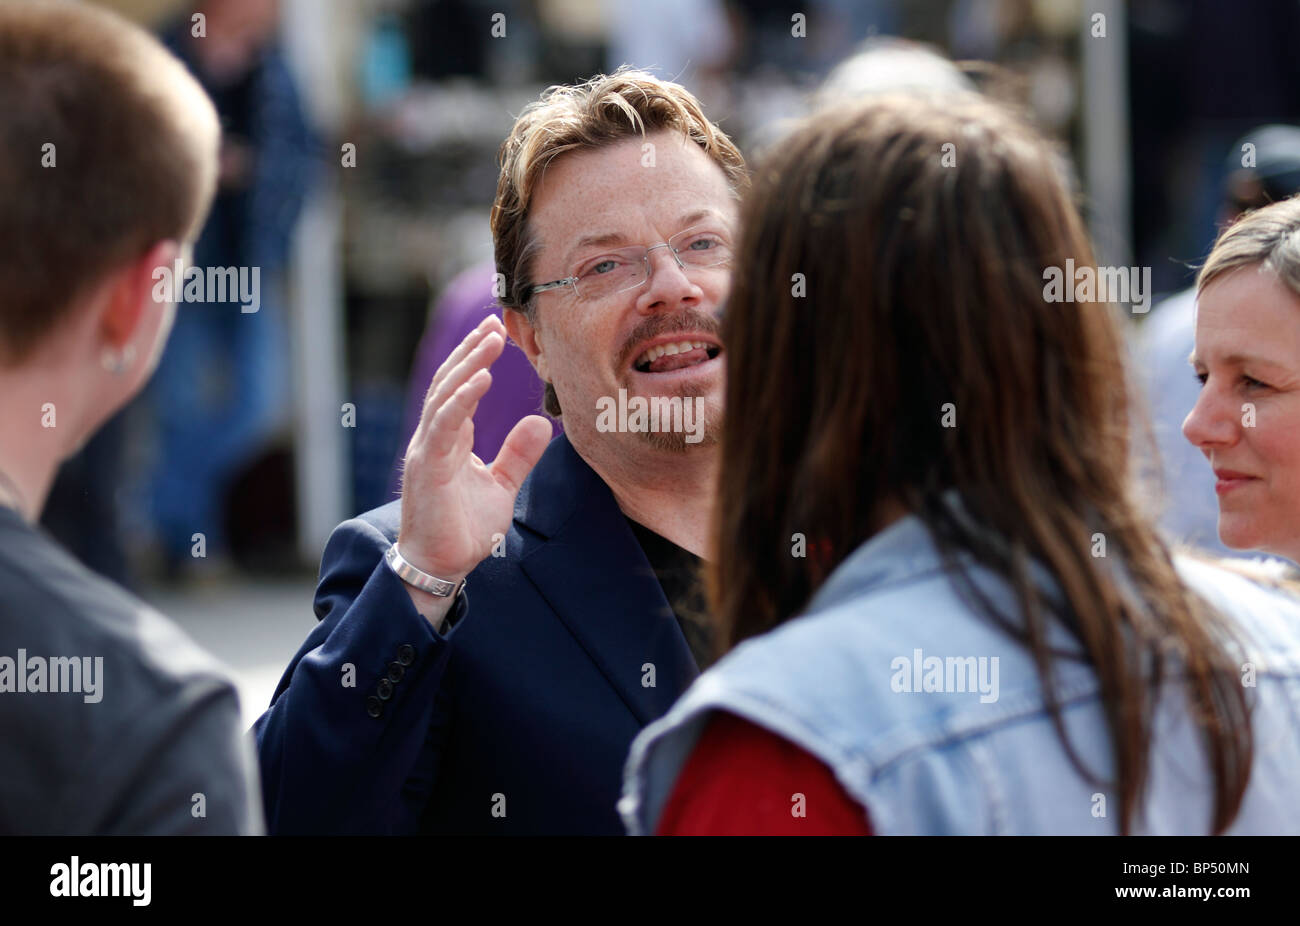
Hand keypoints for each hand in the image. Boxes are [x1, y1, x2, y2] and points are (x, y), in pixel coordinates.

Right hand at [397, 314, 551, 595]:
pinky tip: (482, 379)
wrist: (442, 566)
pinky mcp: (427, 466)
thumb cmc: (464, 529)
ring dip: (468, 365)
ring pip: (446, 396)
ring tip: (490, 341)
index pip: (461, 389)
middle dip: (471, 352)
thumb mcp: (502, 485)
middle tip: (495, 323)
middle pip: (451, 383)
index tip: (497, 333)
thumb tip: (542, 423)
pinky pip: (444, 424)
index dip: (477, 360)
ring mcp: (428, 450)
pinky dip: (462, 399)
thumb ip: (518, 454)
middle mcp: (435, 438)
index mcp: (450, 439)